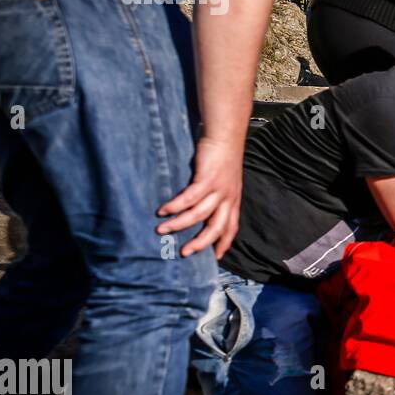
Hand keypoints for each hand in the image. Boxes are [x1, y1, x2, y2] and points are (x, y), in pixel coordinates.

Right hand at [156, 135, 244, 258]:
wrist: (225, 137)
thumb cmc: (222, 158)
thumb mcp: (225, 182)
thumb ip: (216, 197)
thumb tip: (200, 210)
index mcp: (233, 201)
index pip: (231, 227)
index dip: (223, 243)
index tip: (215, 257)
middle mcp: (228, 198)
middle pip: (216, 227)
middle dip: (200, 242)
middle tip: (184, 253)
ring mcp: (219, 189)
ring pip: (199, 214)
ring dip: (179, 224)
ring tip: (162, 229)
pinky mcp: (207, 178)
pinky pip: (189, 198)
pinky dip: (175, 206)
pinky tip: (163, 210)